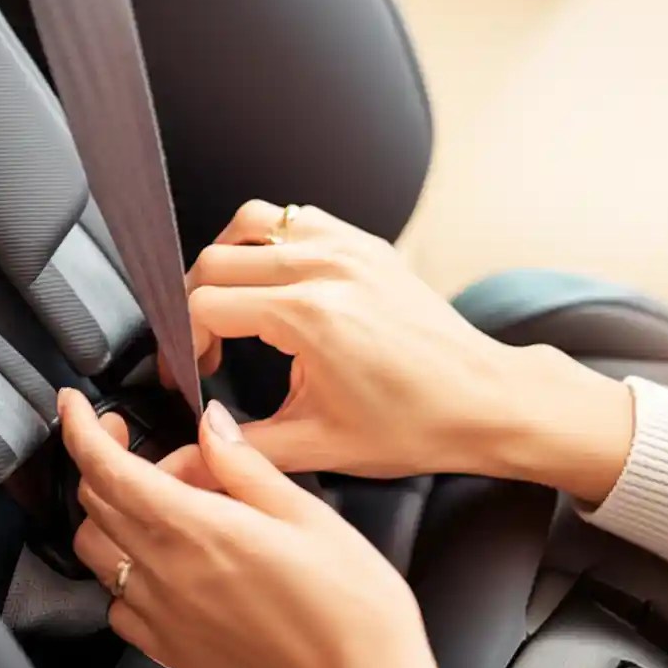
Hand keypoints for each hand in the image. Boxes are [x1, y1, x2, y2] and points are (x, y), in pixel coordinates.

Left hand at [59, 389, 438, 667]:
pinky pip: (118, 603)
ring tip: (159, 503)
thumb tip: (212, 424)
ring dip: (112, 516)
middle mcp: (167, 572)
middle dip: (103, 461)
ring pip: (97, 552)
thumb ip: (245, 465)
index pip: (107, 469)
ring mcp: (163, 615)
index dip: (81, 429)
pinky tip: (168, 562)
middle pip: (95, 504)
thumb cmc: (349, 605)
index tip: (75, 406)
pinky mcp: (170, 648)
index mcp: (198, 529)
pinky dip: (125, 572)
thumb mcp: (307, 514)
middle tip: (140, 444)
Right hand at [179, 201, 633, 502]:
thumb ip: (241, 447)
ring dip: (228, 261)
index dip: (183, 346)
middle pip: (216, 261)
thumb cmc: (415, 425)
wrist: (484, 401)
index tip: (192, 375)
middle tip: (209, 350)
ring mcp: (349, 247)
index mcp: (309, 315)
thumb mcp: (317, 447)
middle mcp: (326, 268)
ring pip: (250, 222)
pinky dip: (270, 242)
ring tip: (233, 306)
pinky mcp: (367, 244)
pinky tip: (276, 286)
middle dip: (196, 306)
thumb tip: (189, 450)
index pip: (205, 305)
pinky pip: (295, 217)